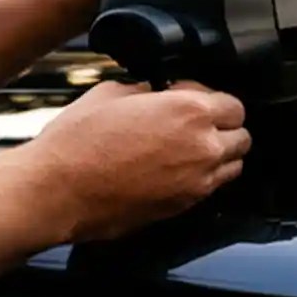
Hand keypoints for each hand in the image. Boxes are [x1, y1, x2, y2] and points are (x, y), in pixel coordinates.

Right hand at [19, 80, 249, 241]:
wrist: (54, 191)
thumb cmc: (76, 144)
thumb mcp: (112, 93)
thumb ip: (146, 89)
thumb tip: (154, 92)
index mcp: (191, 112)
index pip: (234, 104)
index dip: (212, 98)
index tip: (190, 97)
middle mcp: (203, 148)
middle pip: (242, 136)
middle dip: (223, 127)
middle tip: (195, 123)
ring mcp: (196, 182)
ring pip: (232, 166)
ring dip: (219, 154)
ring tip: (188, 147)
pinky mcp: (182, 207)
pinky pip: (210, 189)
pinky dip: (202, 178)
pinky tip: (174, 169)